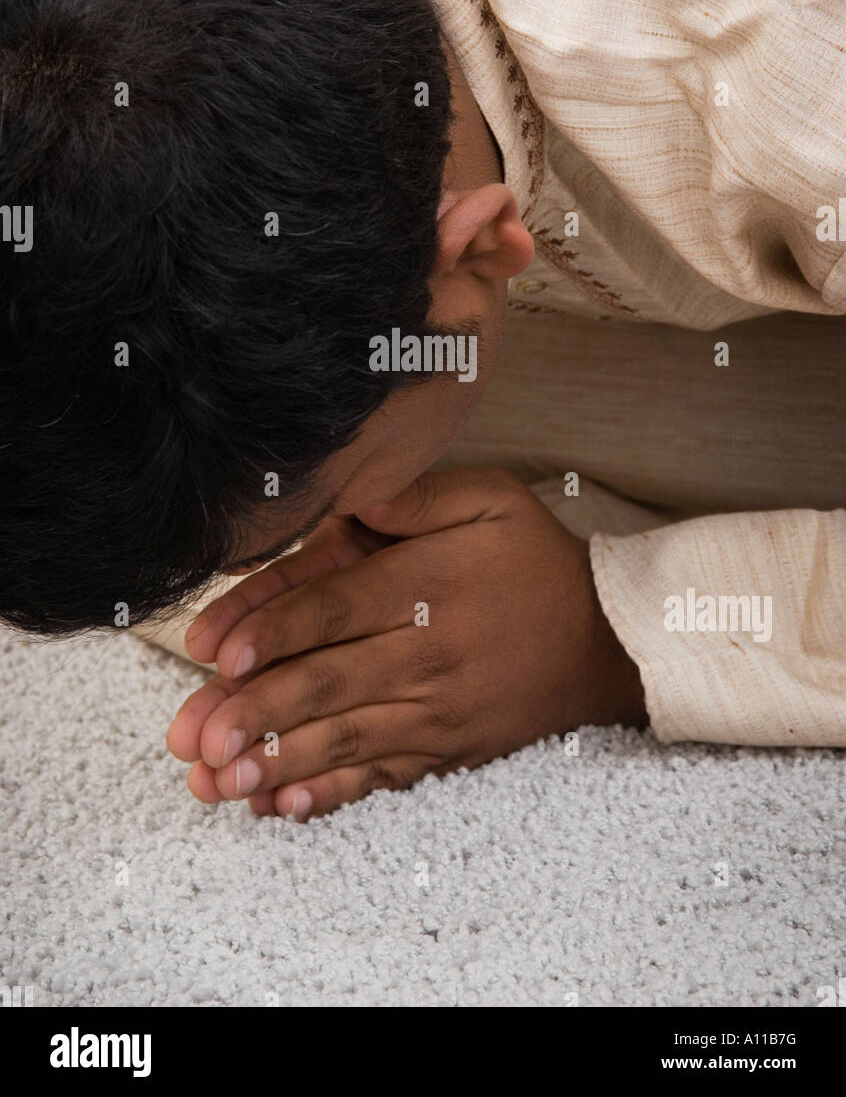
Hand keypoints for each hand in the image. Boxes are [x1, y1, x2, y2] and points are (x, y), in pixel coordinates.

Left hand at [166, 468, 646, 818]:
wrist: (606, 640)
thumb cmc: (534, 561)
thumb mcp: (489, 500)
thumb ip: (415, 496)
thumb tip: (349, 499)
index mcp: (428, 587)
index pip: (336, 610)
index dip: (272, 631)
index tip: (213, 654)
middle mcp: (428, 655)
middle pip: (327, 684)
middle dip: (252, 713)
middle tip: (192, 736)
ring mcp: (437, 711)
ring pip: (344, 739)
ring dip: (273, 762)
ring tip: (214, 781)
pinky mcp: (445, 750)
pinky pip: (380, 776)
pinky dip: (328, 794)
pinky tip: (279, 806)